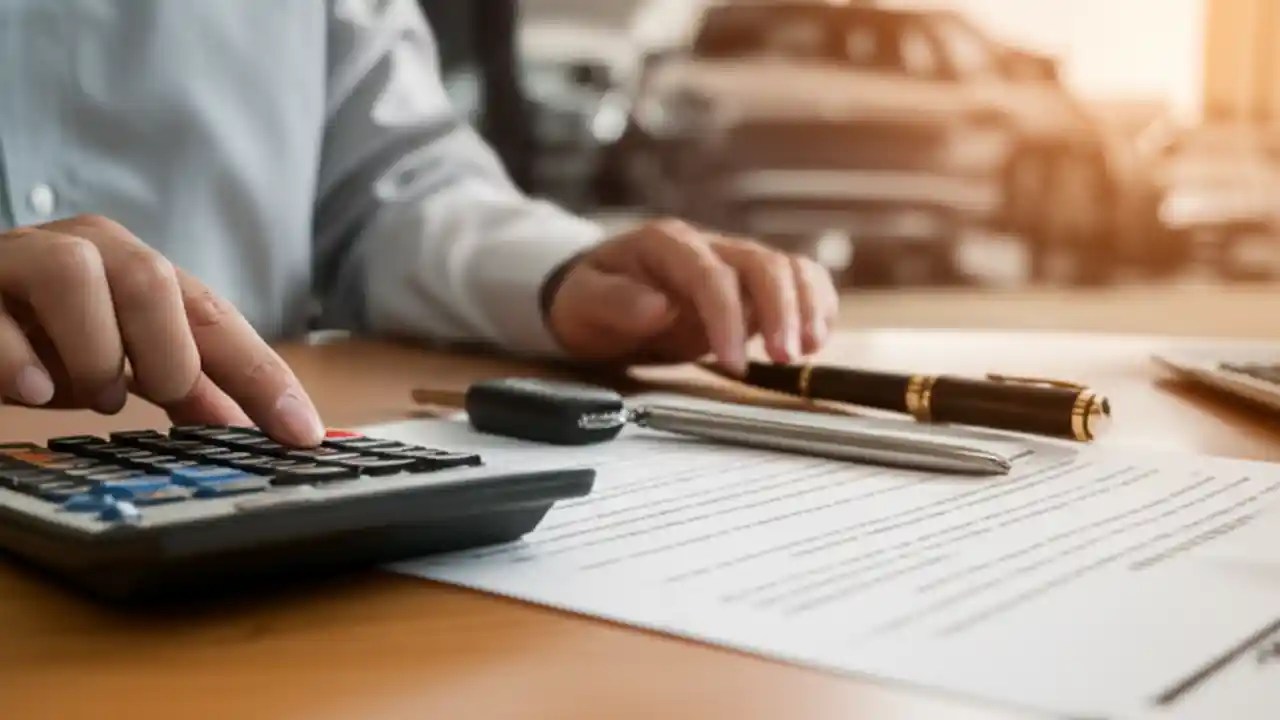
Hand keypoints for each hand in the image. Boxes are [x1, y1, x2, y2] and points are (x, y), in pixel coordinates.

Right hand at [0, 215, 323, 445]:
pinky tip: (34, 391)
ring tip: (91, 393)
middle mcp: (84, 253)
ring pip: (73, 273)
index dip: (263, 377)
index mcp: (135, 272)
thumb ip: (184, 388)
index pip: (216, 320)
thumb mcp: (120, 363)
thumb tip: (253, 426)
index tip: (302, 433)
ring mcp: (18, 262)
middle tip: (156, 394)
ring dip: (95, 349)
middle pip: (151, 279)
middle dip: (167, 352)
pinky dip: (20, 359)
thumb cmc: (42, 337)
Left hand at [547, 220, 838, 372]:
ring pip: (788, 269)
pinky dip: (815, 305)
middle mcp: (708, 247)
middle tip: (784, 358)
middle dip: (780, 311)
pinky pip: (797, 282)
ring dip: (806, 308)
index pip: (710, 274)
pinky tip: (817, 337)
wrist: (599, 299)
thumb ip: (615, 302)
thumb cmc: (590, 300)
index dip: (727, 317)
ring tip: (808, 350)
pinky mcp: (751, 287)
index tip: (733, 363)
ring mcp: (734, 264)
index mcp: (666, 244)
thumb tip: (658, 306)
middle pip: (762, 264)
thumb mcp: (584, 303)